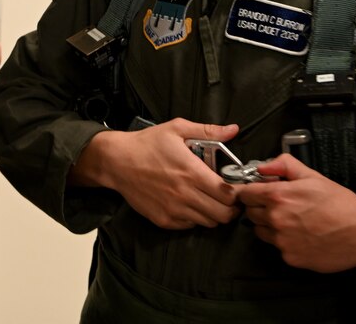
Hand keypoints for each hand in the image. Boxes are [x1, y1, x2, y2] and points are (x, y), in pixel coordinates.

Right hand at [70, 118, 241, 229]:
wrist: (117, 161)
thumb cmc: (147, 144)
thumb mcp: (176, 129)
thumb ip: (208, 131)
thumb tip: (233, 130)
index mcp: (192, 172)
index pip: (229, 195)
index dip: (237, 194)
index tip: (236, 188)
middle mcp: (185, 194)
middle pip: (223, 215)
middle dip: (230, 208)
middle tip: (227, 198)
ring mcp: (174, 209)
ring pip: (208, 223)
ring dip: (214, 214)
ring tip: (209, 201)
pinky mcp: (164, 219)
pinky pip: (190, 226)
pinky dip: (195, 218)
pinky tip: (191, 204)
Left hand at [236, 154, 355, 271]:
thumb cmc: (339, 202)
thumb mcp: (312, 176)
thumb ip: (283, 166)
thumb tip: (263, 167)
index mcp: (278, 196)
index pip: (245, 194)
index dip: (252, 192)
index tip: (258, 193)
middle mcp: (276, 219)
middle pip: (250, 214)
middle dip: (260, 208)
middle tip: (279, 207)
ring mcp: (282, 241)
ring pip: (261, 232)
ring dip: (269, 226)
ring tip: (291, 222)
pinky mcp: (290, 257)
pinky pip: (277, 248)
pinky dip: (284, 242)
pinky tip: (302, 236)